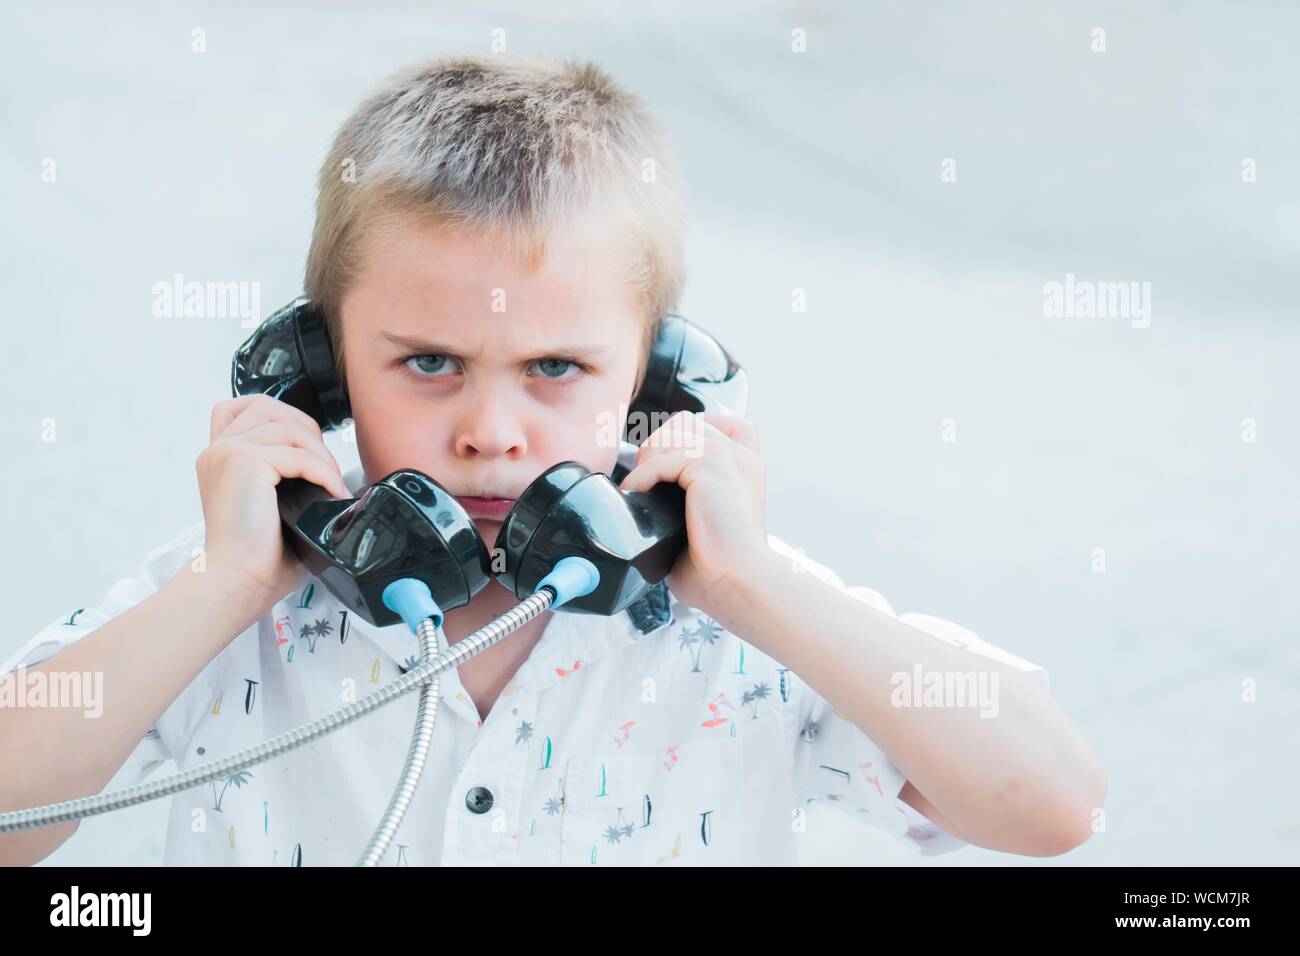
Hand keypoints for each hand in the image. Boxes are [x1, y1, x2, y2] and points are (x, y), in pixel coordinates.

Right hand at [195, 394, 351, 620]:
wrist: (238, 583)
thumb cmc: (257, 557)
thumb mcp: (270, 505)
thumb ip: (286, 476)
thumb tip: (333, 472)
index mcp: (220, 457)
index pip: (246, 406)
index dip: (283, 416)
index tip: (307, 449)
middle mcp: (218, 449)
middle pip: (273, 408)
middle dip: (310, 434)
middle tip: (326, 473)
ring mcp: (228, 452)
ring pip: (292, 429)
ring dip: (322, 457)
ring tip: (332, 487)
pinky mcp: (244, 462)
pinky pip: (300, 455)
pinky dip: (324, 474)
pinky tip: (331, 495)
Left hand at [617, 410, 771, 617]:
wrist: (738, 584)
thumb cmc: (720, 569)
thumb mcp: (707, 523)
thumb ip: (687, 500)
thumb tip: (645, 501)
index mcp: (747, 468)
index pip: (724, 423)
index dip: (691, 431)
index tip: (668, 460)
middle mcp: (741, 457)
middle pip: (686, 422)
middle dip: (658, 445)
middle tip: (647, 481)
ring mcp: (728, 458)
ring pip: (671, 434)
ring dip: (648, 459)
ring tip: (640, 489)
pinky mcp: (710, 468)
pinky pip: (661, 459)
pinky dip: (642, 476)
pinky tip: (636, 494)